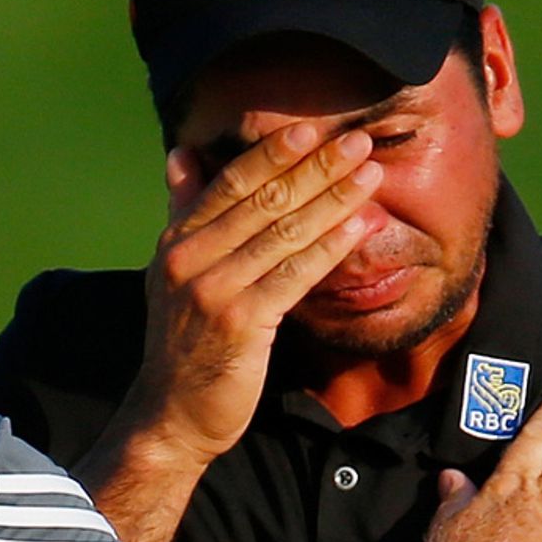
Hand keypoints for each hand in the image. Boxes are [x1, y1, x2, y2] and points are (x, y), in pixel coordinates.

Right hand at [122, 123, 381, 464]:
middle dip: (315, 168)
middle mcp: (188, 258)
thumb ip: (183, 210)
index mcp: (175, 240)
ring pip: (283, 233)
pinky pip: (293, 275)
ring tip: (370, 176)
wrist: (171, 412)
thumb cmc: (182, 340)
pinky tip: (358, 227)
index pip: (229, 183)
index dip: (272, 154)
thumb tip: (181, 154)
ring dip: (333, 200)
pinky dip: (328, 247)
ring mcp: (212, 289)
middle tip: (357, 142)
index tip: (311, 129)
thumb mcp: (171, 270)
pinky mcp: (240, 322)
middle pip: (263, 200)